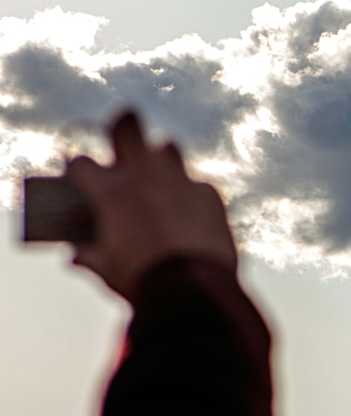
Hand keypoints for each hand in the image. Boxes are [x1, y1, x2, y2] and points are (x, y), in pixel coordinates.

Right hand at [65, 112, 236, 303]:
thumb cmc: (143, 281)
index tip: (85, 181)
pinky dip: (193, 198)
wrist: (194, 291)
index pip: (82, 163)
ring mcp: (179, 180)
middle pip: (127, 124)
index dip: (81, 172)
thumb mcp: (107, 271)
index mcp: (110, 190)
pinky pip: (199, 186)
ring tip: (161, 183)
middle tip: (125, 149)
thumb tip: (76, 257)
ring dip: (161, 161)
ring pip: (168, 148)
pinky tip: (194, 218)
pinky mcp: (209, 194)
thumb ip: (89, 257)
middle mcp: (143, 174)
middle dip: (123, 129)